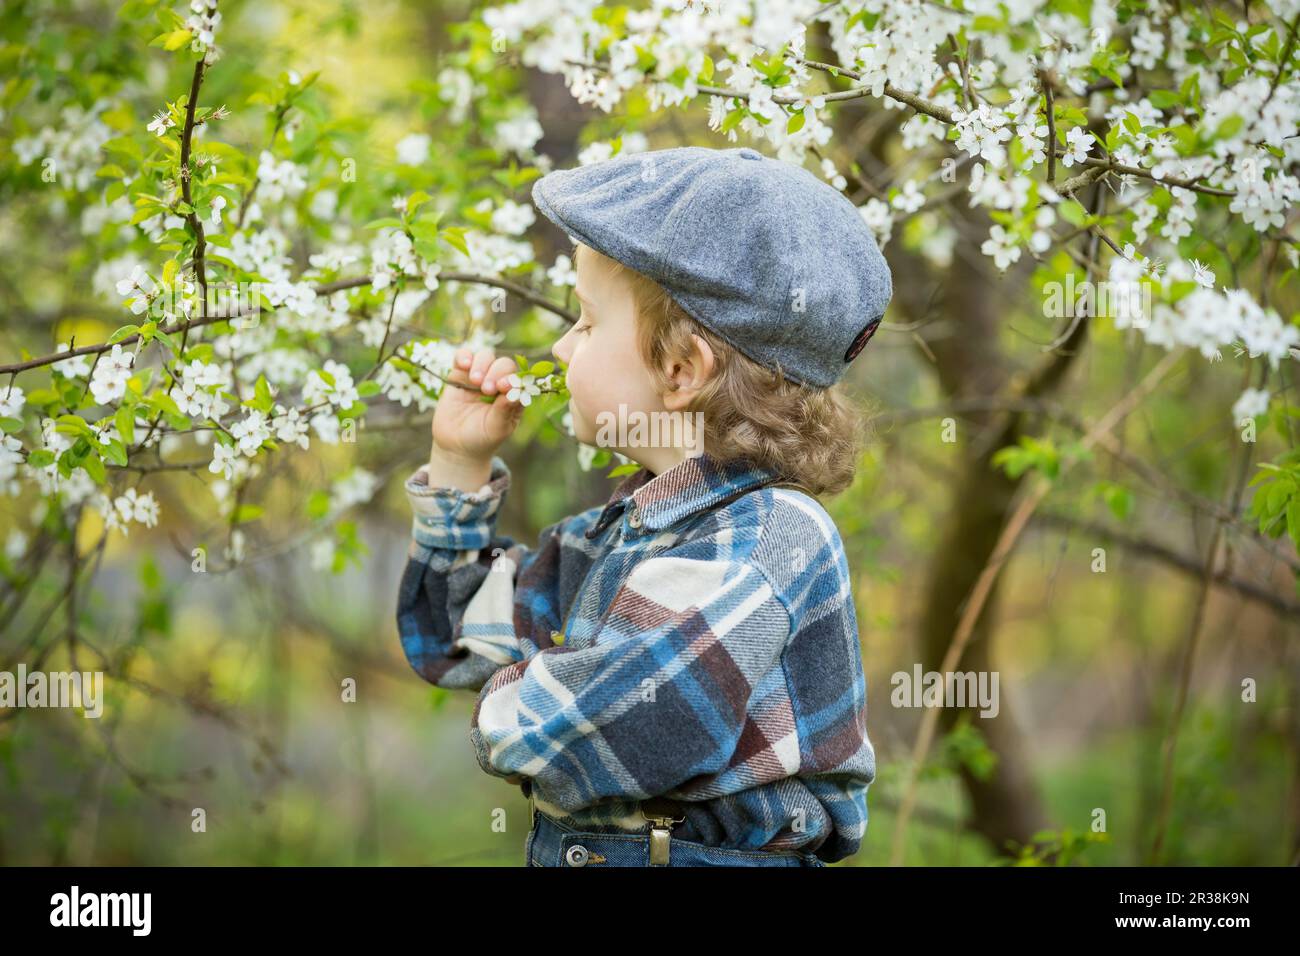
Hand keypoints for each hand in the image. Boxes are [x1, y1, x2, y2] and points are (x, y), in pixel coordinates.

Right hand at [430, 347, 525, 463]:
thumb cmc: (482, 439)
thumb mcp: (497, 429)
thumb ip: (505, 410)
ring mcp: (479, 377)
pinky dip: (464, 356)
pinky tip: (464, 365)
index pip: (518, 379)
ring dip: (482, 364)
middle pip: (503, 364)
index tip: (503, 387)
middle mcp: (498, 382)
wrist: (456, 446)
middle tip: (487, 389)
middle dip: (496, 373)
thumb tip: (515, 391)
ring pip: (485, 356)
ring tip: (475, 381)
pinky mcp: (459, 375)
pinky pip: (463, 357)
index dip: (512, 379)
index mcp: (513, 395)